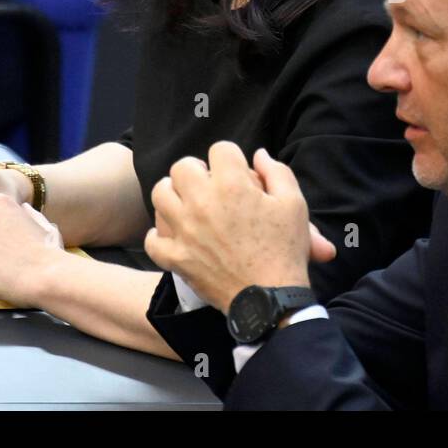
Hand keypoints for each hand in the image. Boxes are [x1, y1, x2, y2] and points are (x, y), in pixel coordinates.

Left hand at [144, 142, 314, 311]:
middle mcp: (201, 202)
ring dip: (174, 194)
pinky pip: (152, 239)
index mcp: (232, 186)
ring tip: (190, 204)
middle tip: (211, 186)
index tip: (238, 173)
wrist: (270, 298)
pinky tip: (176, 236)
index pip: (220, 149)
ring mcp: (184, 230)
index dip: (231, 158)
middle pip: (182, 166)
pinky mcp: (175, 257)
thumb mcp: (295, 205)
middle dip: (198, 171)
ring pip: (160, 194)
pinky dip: (160, 236)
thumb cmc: (285, 251)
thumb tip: (258, 154)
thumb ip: (277, 172)